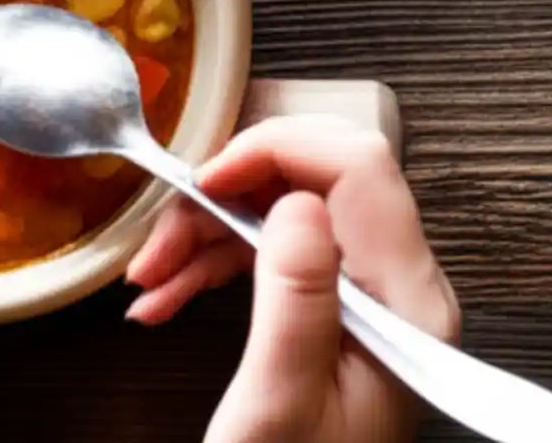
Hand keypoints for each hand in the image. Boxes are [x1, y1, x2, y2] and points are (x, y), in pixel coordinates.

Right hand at [125, 116, 460, 442]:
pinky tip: (165, 295)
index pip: (357, 168)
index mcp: (402, 301)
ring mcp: (364, 294)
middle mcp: (395, 286)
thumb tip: (294, 201)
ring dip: (203, 235)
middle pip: (311, 182)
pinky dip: (209, 263)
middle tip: (161, 243)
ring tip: (149, 282)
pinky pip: (266, 252)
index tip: (202, 182)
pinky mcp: (332, 307)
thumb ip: (295, 298)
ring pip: (277, 214)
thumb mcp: (279, 399)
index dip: (273, 152)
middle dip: (223, 198)